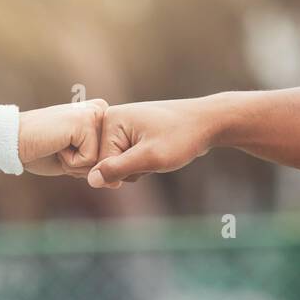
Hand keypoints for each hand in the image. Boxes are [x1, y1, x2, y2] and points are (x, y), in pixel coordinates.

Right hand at [18, 99, 107, 176]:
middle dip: (83, 166)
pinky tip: (57, 145)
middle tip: (60, 149)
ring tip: (59, 146)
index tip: (65, 150)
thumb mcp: (76, 163)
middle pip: (107, 159)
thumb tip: (118, 183)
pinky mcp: (85, 122)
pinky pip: (89, 160)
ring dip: (76, 164)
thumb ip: (98, 170)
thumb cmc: (42, 152)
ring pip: (100, 161)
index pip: (110, 157)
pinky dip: (70, 161)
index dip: (86, 165)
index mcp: (101, 116)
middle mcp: (101, 110)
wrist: (14, 141)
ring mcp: (94, 114)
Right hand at [87, 98, 215, 187]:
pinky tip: (159, 151)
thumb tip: (91, 180)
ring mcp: (122, 127)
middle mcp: (112, 120)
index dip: (127, 171)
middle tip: (155, 154)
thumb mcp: (150, 158)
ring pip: (120, 165)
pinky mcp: (132, 133)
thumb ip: (118, 169)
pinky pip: (130, 160)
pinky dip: (144, 163)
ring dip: (140, 167)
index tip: (149, 156)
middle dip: (132, 169)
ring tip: (159, 152)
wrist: (207, 122)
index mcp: (110, 120)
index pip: (101, 164)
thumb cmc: (181, 137)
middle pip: (108, 165)